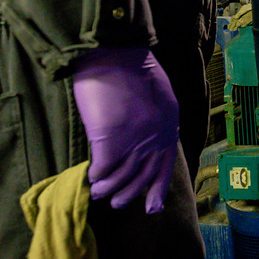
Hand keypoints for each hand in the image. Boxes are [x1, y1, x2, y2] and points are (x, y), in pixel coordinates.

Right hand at [72, 47, 178, 212]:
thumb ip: (152, 117)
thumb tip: (142, 137)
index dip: (157, 187)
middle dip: (130, 192)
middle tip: (118, 203)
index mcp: (169, 124)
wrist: (112, 51)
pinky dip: (96, 177)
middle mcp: (155, 136)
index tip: (153, 207)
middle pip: (143, 175)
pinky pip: (103, 169)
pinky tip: (90, 179)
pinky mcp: (110, 140)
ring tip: (99, 193)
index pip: (165, 164)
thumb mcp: (155, 93)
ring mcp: (134, 139)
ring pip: (122, 176)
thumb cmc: (129, 66)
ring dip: (109, 188)